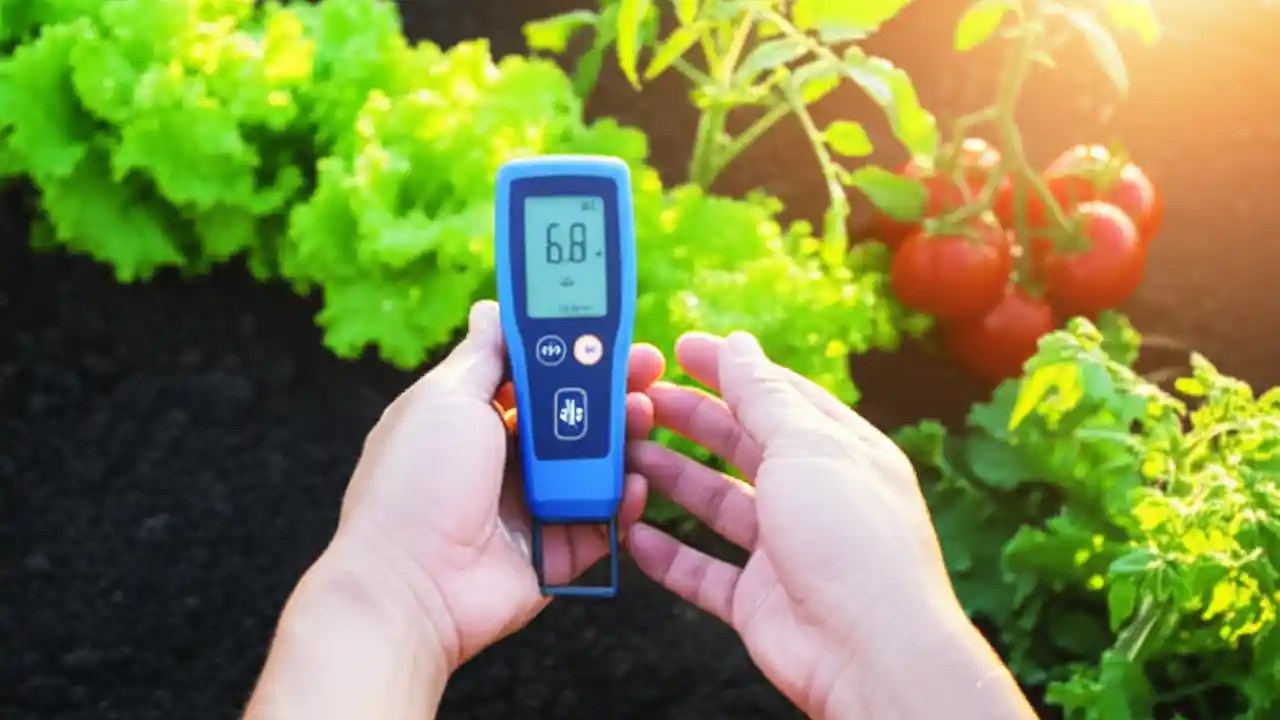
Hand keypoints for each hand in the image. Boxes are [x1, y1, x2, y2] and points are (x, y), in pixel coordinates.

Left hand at [246, 300, 664, 719]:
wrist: (410, 585)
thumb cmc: (414, 486)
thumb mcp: (444, 399)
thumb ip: (481, 355)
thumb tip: (492, 309)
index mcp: (473, 417)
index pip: (536, 373)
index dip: (573, 350)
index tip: (610, 332)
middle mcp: (505, 458)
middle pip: (573, 414)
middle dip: (613, 389)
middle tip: (647, 369)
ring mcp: (533, 504)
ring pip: (595, 462)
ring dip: (625, 437)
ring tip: (644, 416)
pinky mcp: (557, 549)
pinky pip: (603, 519)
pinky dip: (624, 500)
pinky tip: (635, 480)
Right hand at [626, 331, 1033, 719]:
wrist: (869, 652)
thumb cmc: (854, 543)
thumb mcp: (805, 446)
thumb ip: (764, 396)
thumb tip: (738, 345)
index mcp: (839, 451)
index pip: (778, 396)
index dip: (729, 370)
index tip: (681, 350)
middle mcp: (814, 497)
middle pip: (742, 445)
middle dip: (691, 419)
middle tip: (641, 400)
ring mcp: (785, 550)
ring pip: (716, 504)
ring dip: (670, 479)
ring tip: (626, 455)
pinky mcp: (759, 600)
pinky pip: (702, 571)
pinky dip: (667, 553)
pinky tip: (633, 534)